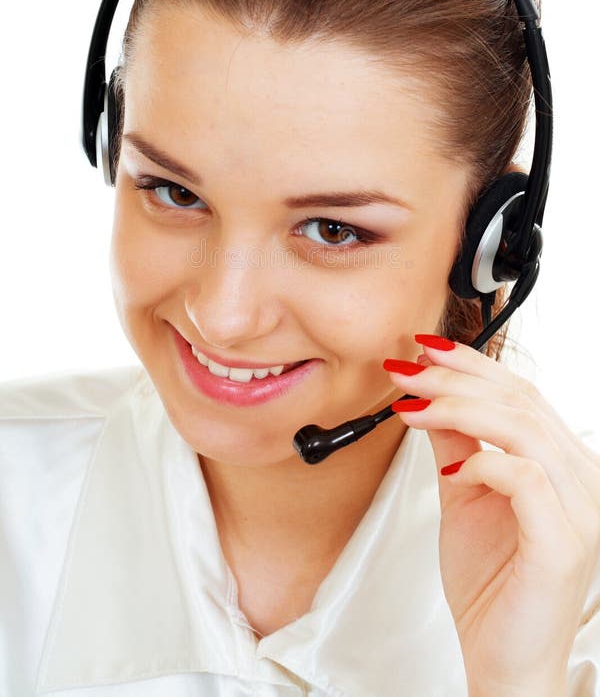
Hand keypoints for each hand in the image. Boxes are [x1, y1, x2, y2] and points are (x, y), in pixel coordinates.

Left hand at [383, 335, 599, 695]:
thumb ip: (455, 446)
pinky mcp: (564, 541)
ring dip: (457, 407)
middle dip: (454, 377)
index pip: (520, 392)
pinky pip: (525, 478)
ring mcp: (580, 509)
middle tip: (405, 370)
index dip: (471, 362)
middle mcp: (580, 478)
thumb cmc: (491, 585)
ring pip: (523, 427)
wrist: (503, 659)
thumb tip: (428, 400)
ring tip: (412, 406)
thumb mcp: (464, 497)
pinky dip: (482, 463)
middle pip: (520, 400)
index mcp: (561, 463)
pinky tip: (451, 472)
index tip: (423, 346)